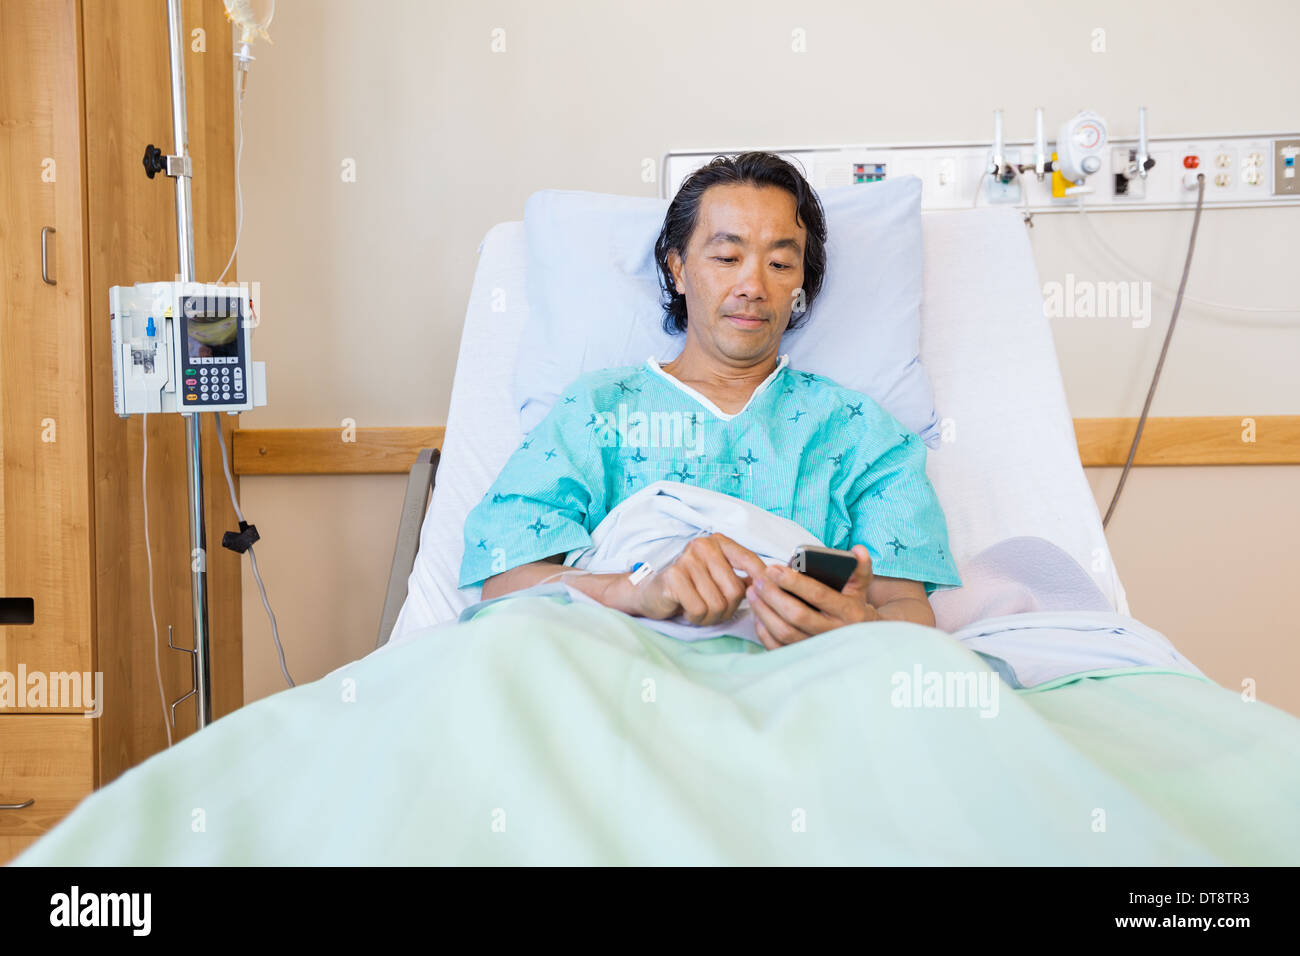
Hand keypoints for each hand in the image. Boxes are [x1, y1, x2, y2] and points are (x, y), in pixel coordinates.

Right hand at [619, 533, 768, 625]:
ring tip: (699, 610)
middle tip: (714, 610)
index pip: (750, 560)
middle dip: (728, 609)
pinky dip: (696, 618)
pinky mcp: (673, 577)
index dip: (762, 580)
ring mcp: (687, 560)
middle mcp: (703, 546)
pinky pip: (699, 609)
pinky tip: (687, 611)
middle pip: (736, 590)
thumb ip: (742, 577)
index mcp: (718, 542)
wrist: (650, 593)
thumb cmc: (690, 588)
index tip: (768, 596)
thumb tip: (772, 583)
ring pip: (718, 604)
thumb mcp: (718, 577)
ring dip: (711, 616)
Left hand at [747, 544, 878, 648]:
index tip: (773, 568)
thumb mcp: (861, 587)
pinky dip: (764, 632)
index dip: (794, 581)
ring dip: (764, 611)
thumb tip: (858, 549)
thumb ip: (860, 567)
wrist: (862, 642)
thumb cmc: (854, 607)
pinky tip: (757, 615)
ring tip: (752, 592)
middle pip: (796, 614)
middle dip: (773, 595)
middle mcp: (834, 633)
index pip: (818, 594)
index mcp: (849, 612)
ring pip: (784, 632)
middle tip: (758, 579)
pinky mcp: (804, 659)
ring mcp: (817, 649)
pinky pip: (778, 648)